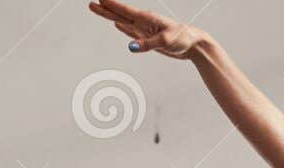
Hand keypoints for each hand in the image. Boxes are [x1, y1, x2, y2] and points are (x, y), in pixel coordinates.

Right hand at [88, 0, 205, 57]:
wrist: (193, 45)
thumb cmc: (183, 39)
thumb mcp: (166, 42)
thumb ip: (147, 44)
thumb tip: (131, 47)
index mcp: (146, 19)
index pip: (124, 10)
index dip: (111, 5)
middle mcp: (143, 22)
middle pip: (119, 15)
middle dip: (105, 9)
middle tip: (91, 3)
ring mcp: (144, 30)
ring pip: (123, 22)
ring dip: (110, 16)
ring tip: (99, 9)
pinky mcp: (147, 38)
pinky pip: (131, 32)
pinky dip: (123, 28)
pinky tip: (117, 25)